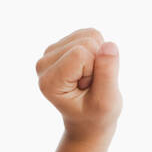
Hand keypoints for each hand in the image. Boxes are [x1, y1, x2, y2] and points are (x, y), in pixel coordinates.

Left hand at [34, 27, 120, 146]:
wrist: (87, 118)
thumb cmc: (96, 115)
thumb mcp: (105, 101)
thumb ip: (106, 73)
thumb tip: (108, 45)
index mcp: (49, 81)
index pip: (81, 54)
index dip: (94, 69)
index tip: (88, 88)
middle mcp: (43, 64)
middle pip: (86, 42)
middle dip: (96, 62)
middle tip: (89, 84)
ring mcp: (51, 53)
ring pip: (90, 35)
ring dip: (97, 56)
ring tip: (89, 78)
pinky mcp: (63, 44)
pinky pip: (92, 34)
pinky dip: (98, 50)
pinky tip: (89, 68)